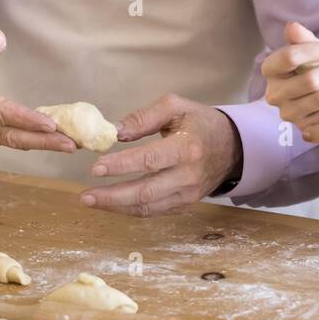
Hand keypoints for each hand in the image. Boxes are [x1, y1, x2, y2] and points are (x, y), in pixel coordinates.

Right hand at [0, 30, 76, 152]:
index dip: (23, 118)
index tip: (49, 123)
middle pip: (9, 135)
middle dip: (40, 141)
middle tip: (70, 143)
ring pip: (13, 141)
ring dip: (42, 144)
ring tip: (71, 144)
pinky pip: (13, 139)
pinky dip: (35, 141)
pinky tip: (57, 139)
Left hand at [78, 95, 241, 216]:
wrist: (232, 147)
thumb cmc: (200, 123)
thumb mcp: (176, 107)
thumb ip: (144, 117)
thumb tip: (115, 132)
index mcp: (187, 147)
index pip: (150, 160)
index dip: (122, 165)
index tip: (96, 167)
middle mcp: (188, 175)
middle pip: (146, 192)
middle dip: (113, 196)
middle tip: (85, 196)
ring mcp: (188, 195)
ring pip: (148, 207)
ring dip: (116, 207)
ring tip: (91, 201)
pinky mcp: (185, 205)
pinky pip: (154, 212)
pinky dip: (130, 210)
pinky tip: (112, 203)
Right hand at [261, 21, 318, 130]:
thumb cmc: (317, 69)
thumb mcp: (312, 51)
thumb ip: (303, 39)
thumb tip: (292, 26)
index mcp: (270, 70)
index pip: (290, 57)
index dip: (316, 50)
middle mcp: (273, 94)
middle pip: (311, 80)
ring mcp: (288, 114)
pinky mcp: (306, 129)